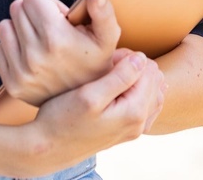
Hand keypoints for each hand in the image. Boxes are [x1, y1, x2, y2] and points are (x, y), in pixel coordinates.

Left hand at [0, 0, 121, 105]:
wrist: (86, 105)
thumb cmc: (95, 63)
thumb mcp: (107, 38)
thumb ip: (103, 12)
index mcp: (56, 38)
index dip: (47, 4)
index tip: (60, 19)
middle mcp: (35, 56)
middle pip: (17, 8)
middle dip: (33, 14)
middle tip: (51, 31)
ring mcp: (21, 72)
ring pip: (4, 26)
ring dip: (20, 30)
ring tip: (40, 42)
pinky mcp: (12, 84)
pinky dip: (12, 49)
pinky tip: (31, 57)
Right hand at [18, 50, 166, 173]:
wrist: (49, 146)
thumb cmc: (64, 118)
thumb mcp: (89, 94)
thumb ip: (119, 77)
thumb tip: (141, 59)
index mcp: (134, 112)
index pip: (148, 71)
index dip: (129, 57)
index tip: (108, 57)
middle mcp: (139, 123)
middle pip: (153, 81)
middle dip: (134, 66)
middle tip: (109, 62)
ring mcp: (134, 130)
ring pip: (152, 93)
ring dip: (136, 77)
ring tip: (112, 71)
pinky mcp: (126, 131)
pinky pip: (146, 106)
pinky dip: (139, 90)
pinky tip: (124, 84)